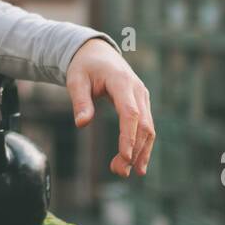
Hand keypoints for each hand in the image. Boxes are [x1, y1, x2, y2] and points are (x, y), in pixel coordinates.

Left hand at [65, 38, 154, 177]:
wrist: (97, 52)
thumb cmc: (84, 67)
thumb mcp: (75, 80)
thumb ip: (80, 101)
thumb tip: (82, 124)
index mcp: (121, 82)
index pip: (130, 113)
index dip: (129, 136)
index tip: (125, 157)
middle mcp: (137, 90)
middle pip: (143, 124)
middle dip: (134, 150)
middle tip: (119, 172)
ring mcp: (142, 96)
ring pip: (148, 128)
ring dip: (140, 152)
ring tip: (124, 172)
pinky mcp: (142, 103)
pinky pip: (146, 126)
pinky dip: (142, 145)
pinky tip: (135, 163)